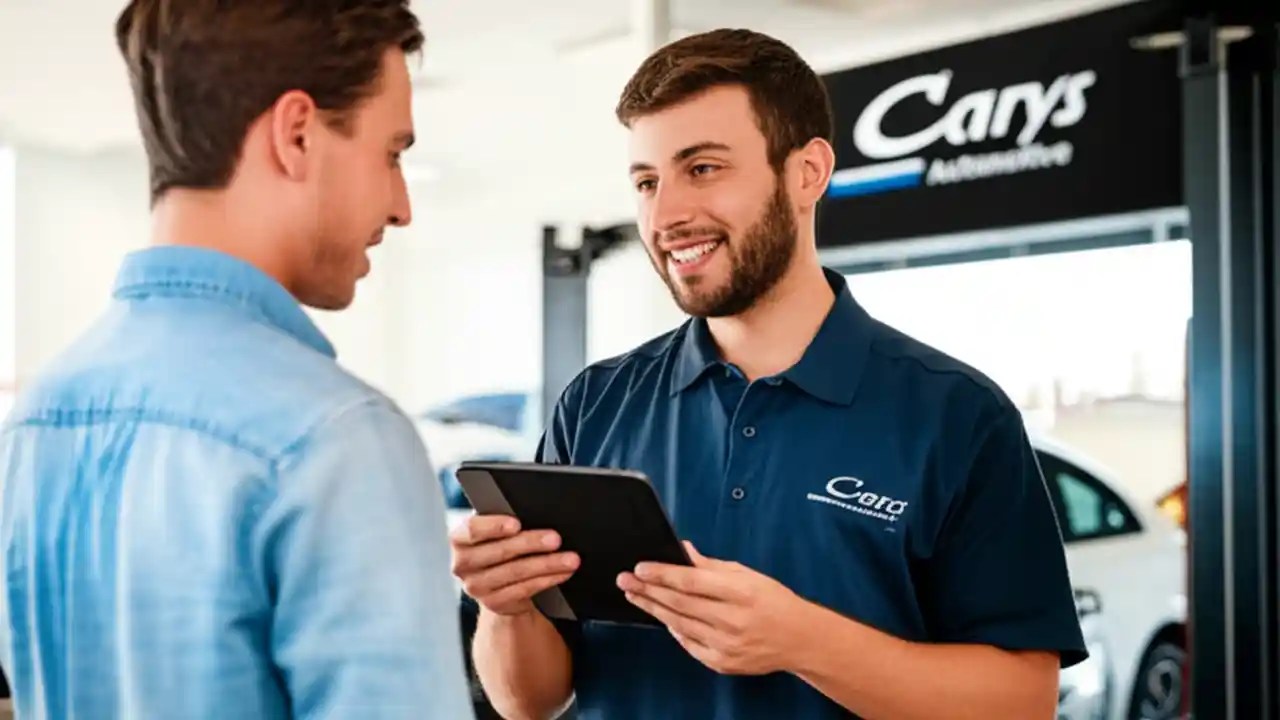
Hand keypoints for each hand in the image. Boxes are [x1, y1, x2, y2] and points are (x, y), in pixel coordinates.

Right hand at [449, 515, 579, 616]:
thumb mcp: (496, 530)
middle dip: (531, 543)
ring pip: (516, 572)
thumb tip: (533, 511)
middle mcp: (462, 564)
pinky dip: (548, 579)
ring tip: (570, 558)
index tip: (517, 523)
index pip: (472, 530)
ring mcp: (477, 586)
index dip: (494, 526)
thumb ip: (504, 520)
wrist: (497, 583)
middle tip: (556, 538)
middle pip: (500, 551)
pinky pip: (526, 589)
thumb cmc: (499, 544)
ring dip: (548, 564)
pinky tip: (564, 572)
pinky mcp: (495, 602)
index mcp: (459, 539)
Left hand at [617, 541, 807, 675]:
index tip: (641, 567)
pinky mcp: (722, 663)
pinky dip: (674, 629)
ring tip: (634, 596)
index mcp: (741, 593)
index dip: (663, 574)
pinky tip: (662, 616)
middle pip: (680, 603)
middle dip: (648, 590)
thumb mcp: (747, 575)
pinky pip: (689, 644)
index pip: (692, 581)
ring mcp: (726, 645)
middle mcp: (733, 620)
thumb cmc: (774, 601)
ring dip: (653, 608)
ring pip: (679, 624)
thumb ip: (711, 566)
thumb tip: (682, 550)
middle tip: (626, 579)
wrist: (798, 639)